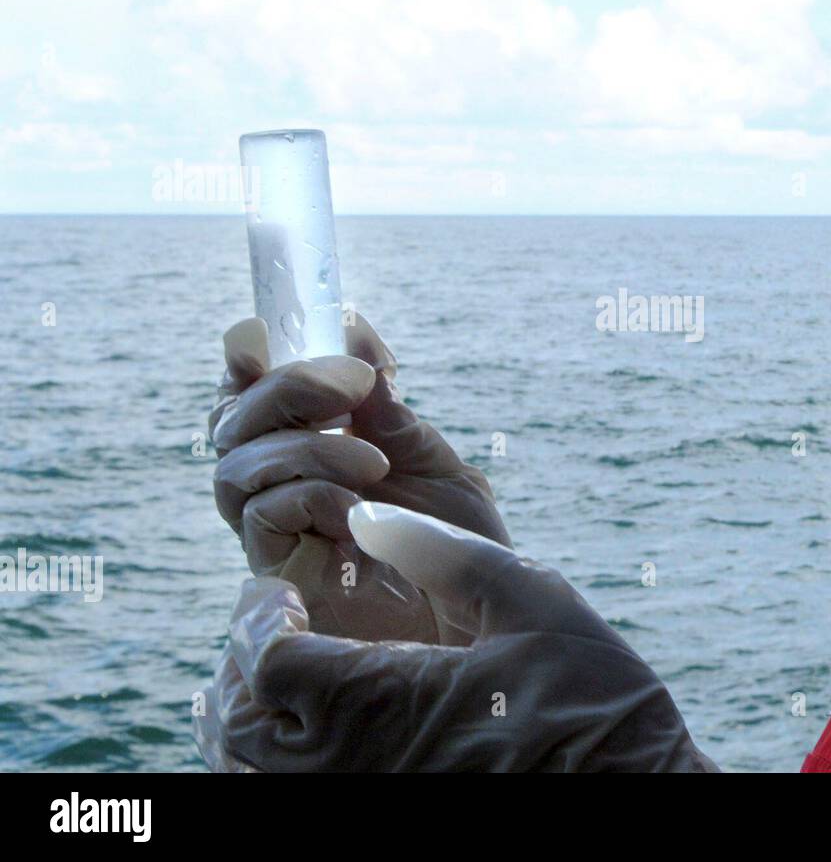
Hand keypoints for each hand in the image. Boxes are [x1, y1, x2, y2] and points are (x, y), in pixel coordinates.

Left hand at [195, 503, 717, 772]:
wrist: (635, 794)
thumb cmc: (593, 700)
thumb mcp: (531, 600)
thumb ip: (443, 553)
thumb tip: (366, 516)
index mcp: (384, 701)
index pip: (265, 661)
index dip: (257, 617)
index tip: (281, 586)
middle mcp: (356, 767)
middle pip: (239, 724)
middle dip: (241, 664)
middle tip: (272, 621)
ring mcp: (363, 803)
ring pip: (252, 772)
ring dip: (246, 717)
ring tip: (278, 671)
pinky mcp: (383, 821)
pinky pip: (285, 797)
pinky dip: (270, 763)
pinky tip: (307, 730)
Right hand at [209, 311, 509, 643]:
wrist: (476, 627)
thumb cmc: (459, 548)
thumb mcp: (438, 469)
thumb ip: (394, 417)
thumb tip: (357, 345)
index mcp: (317, 448)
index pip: (257, 393)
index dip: (250, 356)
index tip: (271, 326)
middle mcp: (284, 484)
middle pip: (231, 420)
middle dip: (282, 387)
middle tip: (351, 381)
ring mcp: (276, 531)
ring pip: (235, 465)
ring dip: (302, 444)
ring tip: (374, 461)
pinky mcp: (277, 576)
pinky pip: (261, 514)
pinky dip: (307, 492)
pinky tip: (358, 508)